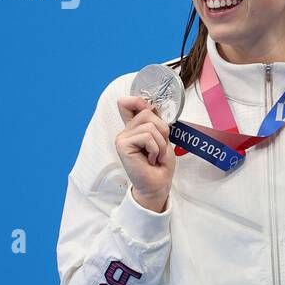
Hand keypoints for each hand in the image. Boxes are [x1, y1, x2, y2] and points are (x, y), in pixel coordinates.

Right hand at [115, 96, 174, 211]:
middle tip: (159, 148)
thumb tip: (149, 105)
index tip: (149, 109)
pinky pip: (147, 137)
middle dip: (162, 131)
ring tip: (155, 156)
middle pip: (147, 113)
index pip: (127, 104)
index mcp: (134, 128)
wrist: (158, 184)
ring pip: (149, 126)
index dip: (138, 101)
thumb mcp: (162, 138)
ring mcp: (122, 137)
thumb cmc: (160, 164)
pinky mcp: (122, 145)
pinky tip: (150, 159)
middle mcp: (126, 131)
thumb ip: (154, 121)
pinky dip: (155, 149)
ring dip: (160, 143)